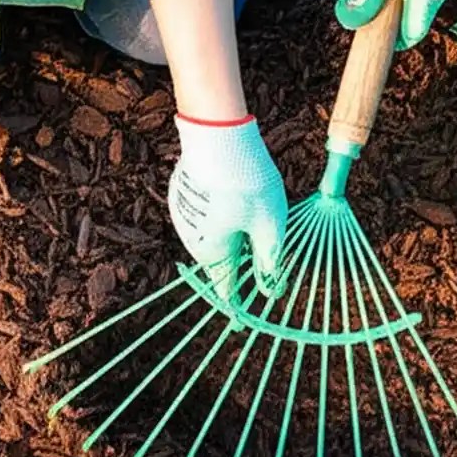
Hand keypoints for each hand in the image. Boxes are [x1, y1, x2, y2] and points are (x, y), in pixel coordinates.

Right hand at [168, 115, 286, 301]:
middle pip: (223, 256)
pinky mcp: (185, 189)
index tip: (240, 323)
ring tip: (255, 200)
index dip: (237, 306)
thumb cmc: (247, 182)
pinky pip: (208, 208)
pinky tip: (238, 185)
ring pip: (217, 229)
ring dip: (235, 225)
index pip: (226, 289)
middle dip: (244, 252)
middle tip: (265, 231)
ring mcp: (185, 212)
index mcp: (213, 253)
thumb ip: (270, 260)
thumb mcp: (270, 225)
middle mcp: (192, 237)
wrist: (217, 133)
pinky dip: (224, 206)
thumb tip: (271, 288)